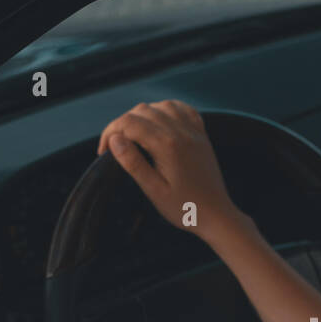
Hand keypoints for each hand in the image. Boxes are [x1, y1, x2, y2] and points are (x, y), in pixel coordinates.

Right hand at [97, 100, 244, 239]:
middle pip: (142, 111)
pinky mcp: (202, 135)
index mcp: (167, 146)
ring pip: (161, 106)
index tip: (103, 152)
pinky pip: (183, 110)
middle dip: (123, 124)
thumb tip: (114, 139)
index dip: (110, 133)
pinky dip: (167, 110)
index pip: (129, 123)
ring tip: (134, 135)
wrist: (217, 215)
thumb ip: (133, 163)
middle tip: (115, 146)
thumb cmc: (184, 208)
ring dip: (143, 115)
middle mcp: (182, 132)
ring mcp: (194, 132)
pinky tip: (160, 122)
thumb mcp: (153, 190)